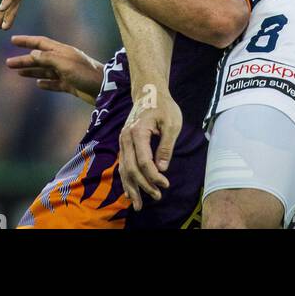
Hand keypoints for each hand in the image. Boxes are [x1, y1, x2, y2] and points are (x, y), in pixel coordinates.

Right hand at [5, 34, 103, 103]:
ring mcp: (66, 73)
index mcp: (62, 51)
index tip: (12, 40)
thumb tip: (32, 53)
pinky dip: (45, 83)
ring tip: (18, 73)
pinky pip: (54, 83)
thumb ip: (48, 59)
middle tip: (8, 63)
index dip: (26, 41)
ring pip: (44, 71)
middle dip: (24, 60)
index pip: (41, 43)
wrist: (104, 89)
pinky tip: (38, 83)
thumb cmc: (85, 74)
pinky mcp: (70, 85)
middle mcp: (63, 60)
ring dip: (31, 71)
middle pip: (39, 58)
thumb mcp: (65, 64)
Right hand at [118, 85, 181, 209]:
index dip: (154, 176)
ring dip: (132, 188)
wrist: (148, 91)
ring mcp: (122, 140)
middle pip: (132, 168)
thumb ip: (166, 147)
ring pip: (124, 169)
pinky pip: (123, 165)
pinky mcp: (124, 143)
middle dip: (144, 186)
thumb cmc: (163, 106)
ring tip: (139, 205)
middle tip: (157, 197)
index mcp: (138, 132)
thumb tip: (162, 169)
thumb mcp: (172, 124)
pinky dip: (126, 180)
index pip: (144, 161)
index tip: (166, 184)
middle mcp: (126, 137)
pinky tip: (130, 193)